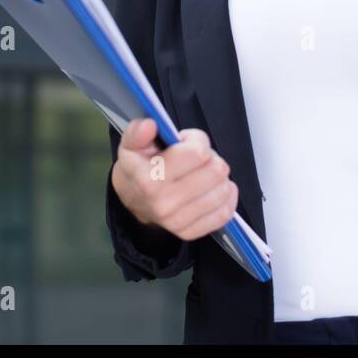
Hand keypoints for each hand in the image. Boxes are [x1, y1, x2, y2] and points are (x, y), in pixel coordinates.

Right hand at [111, 119, 238, 239]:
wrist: (133, 199)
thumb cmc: (138, 166)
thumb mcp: (131, 144)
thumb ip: (138, 132)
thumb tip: (150, 125)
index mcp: (149, 179)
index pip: (198, 152)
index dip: (196, 140)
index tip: (186, 142)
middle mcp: (164, 204)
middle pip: (216, 171)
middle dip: (211, 158)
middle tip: (197, 158)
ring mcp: (178, 221)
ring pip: (224, 190)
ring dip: (218, 177)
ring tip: (202, 173)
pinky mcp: (191, 232)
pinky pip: (226, 212)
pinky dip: (226, 196)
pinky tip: (214, 188)